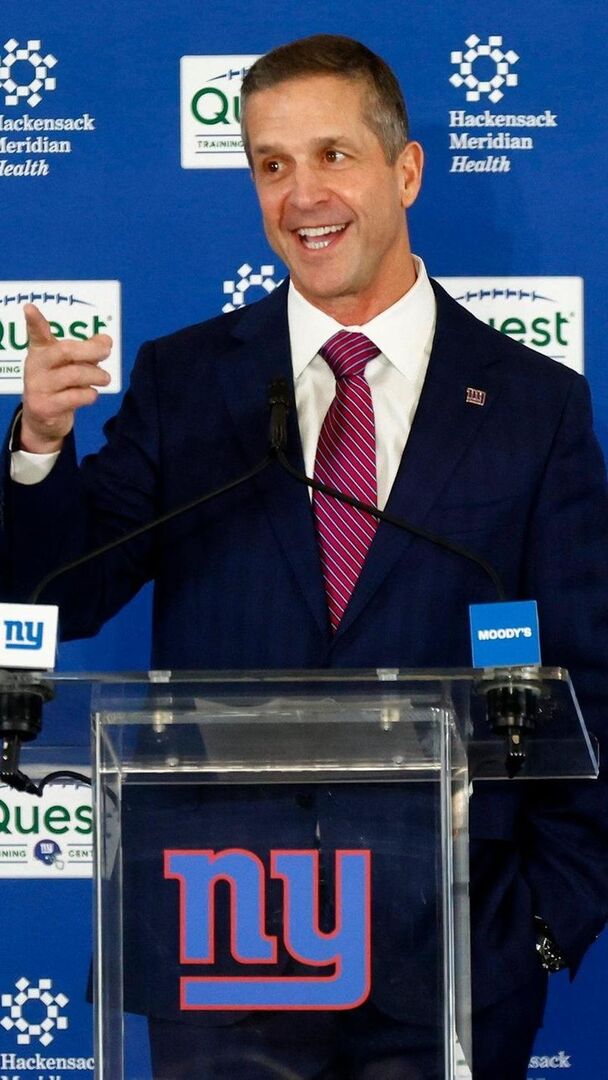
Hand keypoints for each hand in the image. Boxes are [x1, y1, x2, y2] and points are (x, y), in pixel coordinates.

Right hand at [19, 303, 112, 452]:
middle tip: (107, 351)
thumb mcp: (70, 365)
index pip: (36, 333)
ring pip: (74, 374)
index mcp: (40, 351)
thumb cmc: (60, 385)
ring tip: (105, 378)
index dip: (34, 321)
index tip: (30, 308)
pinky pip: (76, 397)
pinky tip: (91, 394)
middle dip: (90, 350)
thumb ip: (88, 350)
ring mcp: (38, 387)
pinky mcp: (45, 407)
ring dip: (96, 375)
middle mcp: (35, 366)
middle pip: (64, 351)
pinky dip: (90, 395)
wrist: (43, 420)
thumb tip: (106, 340)